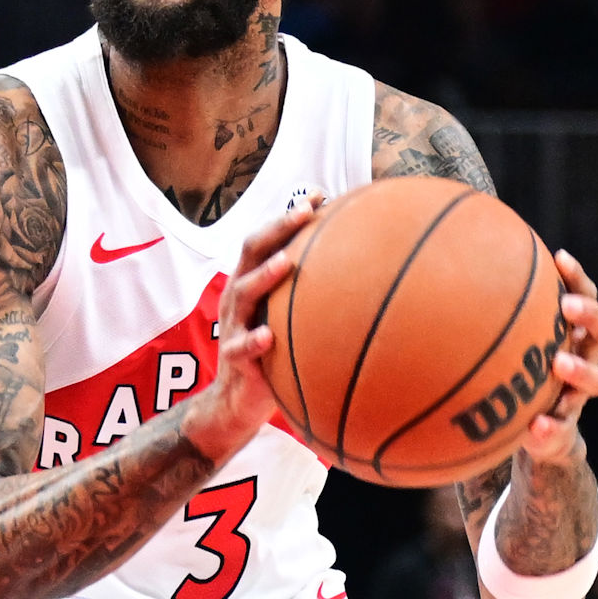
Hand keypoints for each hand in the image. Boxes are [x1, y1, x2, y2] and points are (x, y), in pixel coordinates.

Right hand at [185, 196, 326, 461]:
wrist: (238, 403)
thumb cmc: (273, 354)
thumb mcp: (289, 320)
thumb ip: (312, 297)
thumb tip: (363, 275)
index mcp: (254, 282)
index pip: (269, 238)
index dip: (290, 216)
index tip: (321, 195)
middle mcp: (240, 297)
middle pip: (252, 251)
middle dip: (277, 229)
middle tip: (303, 212)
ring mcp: (234, 325)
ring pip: (243, 293)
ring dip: (263, 276)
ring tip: (285, 262)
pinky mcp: (235, 360)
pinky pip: (241, 348)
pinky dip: (253, 341)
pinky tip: (267, 336)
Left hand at [505, 247, 597, 474]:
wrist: (537, 433)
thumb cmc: (520, 373)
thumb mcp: (512, 346)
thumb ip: (496, 317)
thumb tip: (453, 269)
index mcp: (573, 334)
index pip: (586, 297)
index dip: (578, 278)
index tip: (559, 258)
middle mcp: (584, 359)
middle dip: (591, 314)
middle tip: (568, 306)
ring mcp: (579, 394)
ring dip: (581, 370)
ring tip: (559, 364)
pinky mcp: (565, 428)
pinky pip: (564, 429)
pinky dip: (551, 427)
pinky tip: (535, 425)